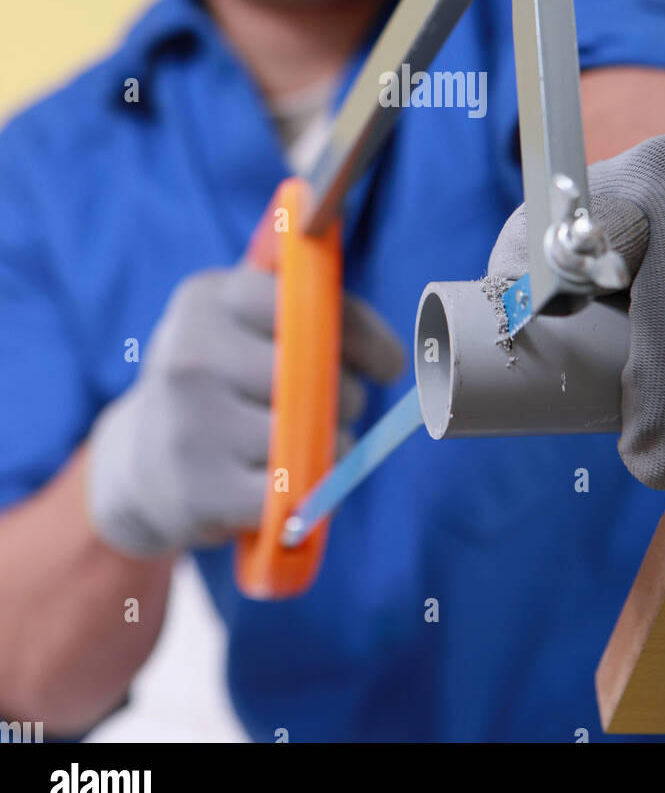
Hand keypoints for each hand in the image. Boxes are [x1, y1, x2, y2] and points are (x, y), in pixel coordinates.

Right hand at [85, 263, 404, 555]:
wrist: (137, 462)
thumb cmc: (219, 381)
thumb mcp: (244, 325)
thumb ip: (314, 315)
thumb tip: (399, 358)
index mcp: (208, 298)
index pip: (310, 306)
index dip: (361, 337)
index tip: (387, 363)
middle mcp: (190, 353)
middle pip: (318, 373)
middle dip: (348, 396)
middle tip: (338, 409)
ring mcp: (188, 421)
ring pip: (312, 435)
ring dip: (336, 447)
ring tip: (313, 446)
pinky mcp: (196, 488)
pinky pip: (293, 491)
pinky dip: (311, 494)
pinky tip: (294, 484)